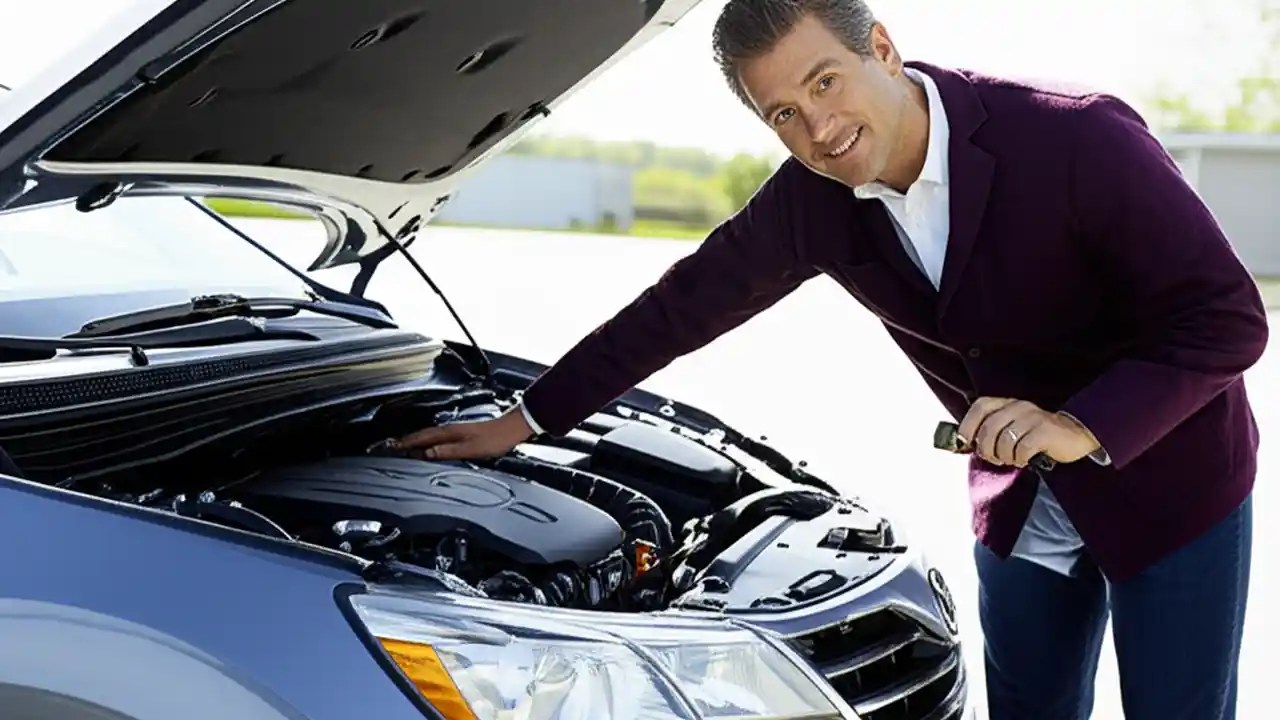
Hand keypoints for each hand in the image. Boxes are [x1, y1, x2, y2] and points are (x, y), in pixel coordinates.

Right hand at [392, 407, 533, 460]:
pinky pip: (438, 438)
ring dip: (417, 442)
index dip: (406, 443)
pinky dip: (428, 443)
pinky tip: (429, 448)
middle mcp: (450, 429)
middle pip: (422, 435)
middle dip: (406, 442)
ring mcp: (456, 431)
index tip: (391, 447)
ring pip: (429, 437)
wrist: (513, 428)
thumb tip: (426, 454)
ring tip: (405, 450)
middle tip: (391, 448)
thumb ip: (448, 451)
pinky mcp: (462, 434)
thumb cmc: (496, 439)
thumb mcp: (471, 449)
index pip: (421, 437)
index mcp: (449, 432)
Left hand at [957, 397, 1100, 466]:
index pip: (980, 406)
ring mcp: (1033, 417)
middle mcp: (1019, 406)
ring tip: (1013, 458)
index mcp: (1007, 403)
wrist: (1075, 434)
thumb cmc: (1036, 435)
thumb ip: (990, 432)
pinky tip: (1026, 459)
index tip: (965, 442)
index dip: (968, 424)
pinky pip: (1022, 449)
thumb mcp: (1012, 428)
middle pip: (989, 428)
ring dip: (1005, 456)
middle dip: (987, 449)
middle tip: (996, 459)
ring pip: (1004, 441)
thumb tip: (961, 444)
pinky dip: (1020, 459)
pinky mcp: (1045, 431)